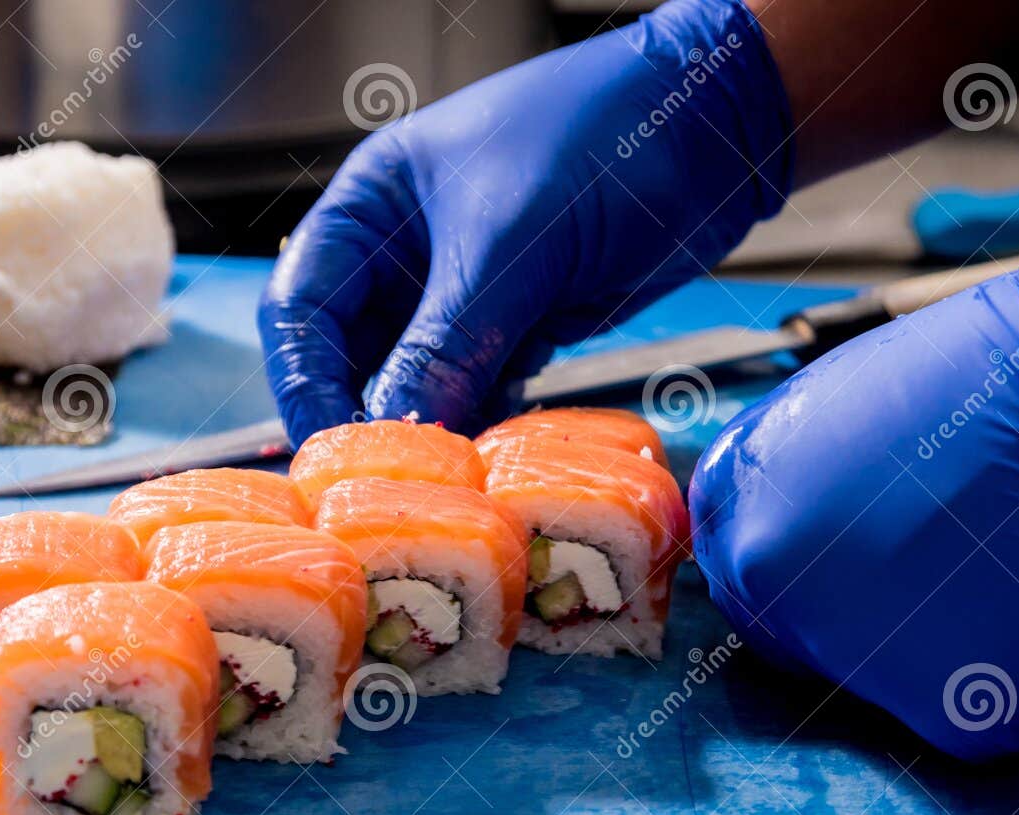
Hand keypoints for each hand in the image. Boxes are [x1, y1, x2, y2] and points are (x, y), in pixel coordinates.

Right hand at [259, 0, 791, 444]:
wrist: (716, 127)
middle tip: (390, 484)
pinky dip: (484, 420)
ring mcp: (468, 291)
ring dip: (432, 427)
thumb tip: (396, 432)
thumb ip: (447, 341)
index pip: (302, 307)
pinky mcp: (524, 322)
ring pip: (421, 380)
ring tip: (448, 477)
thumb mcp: (509, 243)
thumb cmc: (601, 140)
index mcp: (373, 205)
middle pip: (355, 355)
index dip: (305, 383)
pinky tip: (495, 453)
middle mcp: (408, 253)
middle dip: (369, 416)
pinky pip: (481, 387)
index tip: (332, 449)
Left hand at [689, 219, 1018, 759]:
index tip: (836, 561)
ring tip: (994, 563)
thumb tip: (785, 525)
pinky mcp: (952, 715)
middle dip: (852, 616)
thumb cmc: (992, 377)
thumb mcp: (843, 406)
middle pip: (796, 642)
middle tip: (930, 567)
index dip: (795, 568)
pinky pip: (968, 712)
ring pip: (884, 681)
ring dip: (931, 644)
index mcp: (746, 518)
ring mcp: (861, 665)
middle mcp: (781, 599)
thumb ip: (793, 484)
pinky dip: (1004, 673)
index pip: (738, 576)